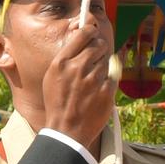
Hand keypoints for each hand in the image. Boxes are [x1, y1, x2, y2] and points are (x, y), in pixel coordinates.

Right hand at [42, 17, 116, 147]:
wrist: (66, 131)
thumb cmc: (58, 104)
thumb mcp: (52, 78)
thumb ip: (66, 58)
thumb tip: (81, 40)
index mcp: (61, 63)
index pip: (83, 34)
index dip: (91, 32)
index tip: (93, 33)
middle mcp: (77, 68)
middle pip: (98, 45)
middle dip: (100, 48)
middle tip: (96, 56)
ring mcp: (93, 80)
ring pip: (107, 61)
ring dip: (102, 67)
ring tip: (92, 80)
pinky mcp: (106, 91)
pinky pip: (113, 77)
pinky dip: (108, 81)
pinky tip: (98, 90)